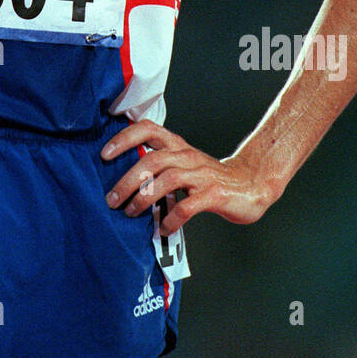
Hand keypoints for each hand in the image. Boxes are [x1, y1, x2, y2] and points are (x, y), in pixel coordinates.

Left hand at [101, 119, 273, 232]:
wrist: (252, 185)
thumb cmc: (209, 177)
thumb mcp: (183, 164)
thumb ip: (158, 166)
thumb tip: (122, 180)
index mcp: (177, 146)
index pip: (148, 129)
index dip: (124, 138)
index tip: (104, 154)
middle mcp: (187, 156)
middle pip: (151, 160)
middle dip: (127, 180)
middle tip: (111, 199)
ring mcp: (201, 174)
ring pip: (167, 180)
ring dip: (144, 198)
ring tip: (130, 213)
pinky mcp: (213, 194)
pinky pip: (187, 206)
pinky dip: (170, 219)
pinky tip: (162, 228)